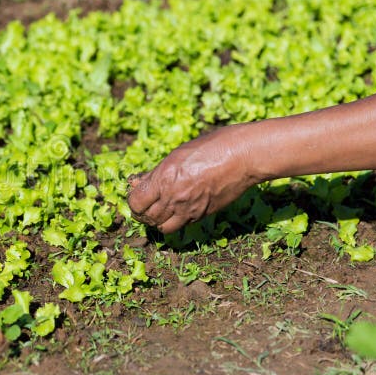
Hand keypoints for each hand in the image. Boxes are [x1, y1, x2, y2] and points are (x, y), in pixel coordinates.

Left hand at [128, 126, 259, 233]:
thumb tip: (138, 182)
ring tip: (159, 211)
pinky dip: (175, 221)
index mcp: (164, 179)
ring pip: (163, 228)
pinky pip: (182, 225)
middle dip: (142, 213)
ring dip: (157, 221)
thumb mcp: (177, 155)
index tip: (136, 196)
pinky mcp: (203, 215)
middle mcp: (174, 197)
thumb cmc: (210, 147)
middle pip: (147, 218)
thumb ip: (156, 172)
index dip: (133, 201)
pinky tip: (178, 209)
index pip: (136, 202)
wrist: (242, 157)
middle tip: (144, 206)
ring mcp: (189, 209)